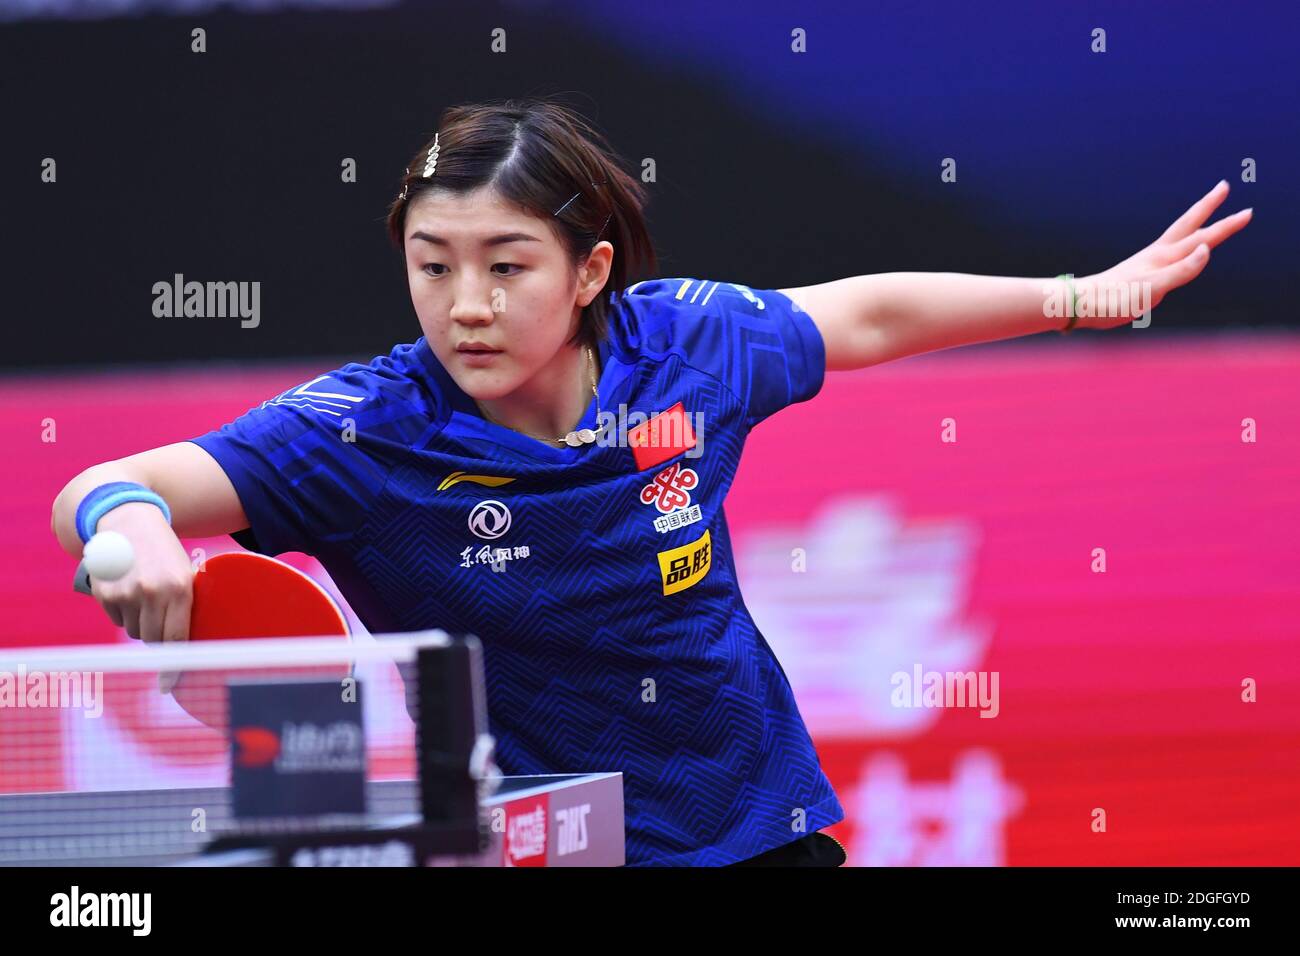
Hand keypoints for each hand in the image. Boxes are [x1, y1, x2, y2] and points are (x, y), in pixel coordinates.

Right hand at [88, 502, 194, 691]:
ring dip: (138, 621)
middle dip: (156, 635)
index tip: (169, 685)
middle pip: (153, 639)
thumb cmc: (164, 552)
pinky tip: (127, 587)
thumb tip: (183, 647)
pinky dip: (122, 610)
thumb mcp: (183, 572)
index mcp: (180, 588)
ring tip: (143, 593)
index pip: (178, 638)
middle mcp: (153, 592)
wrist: (129, 520)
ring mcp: (126, 593)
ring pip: (133, 631)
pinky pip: (116, 618)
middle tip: (157, 618)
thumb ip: (183, 605)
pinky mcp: (104, 593)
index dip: (174, 665)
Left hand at [1076, 180, 1251, 329]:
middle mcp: (1156, 255)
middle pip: (1189, 226)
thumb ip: (1181, 270)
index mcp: (1163, 257)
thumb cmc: (1115, 299)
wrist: (1080, 304)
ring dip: (1196, 226)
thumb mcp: (1153, 288)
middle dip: (1209, 208)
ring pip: (1178, 239)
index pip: (1201, 236)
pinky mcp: (1139, 275)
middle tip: (1224, 187)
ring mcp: (1147, 263)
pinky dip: (1181, 250)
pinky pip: (1168, 257)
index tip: (1247, 211)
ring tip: (1205, 218)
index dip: (1224, 226)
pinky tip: (1177, 255)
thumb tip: (1207, 249)